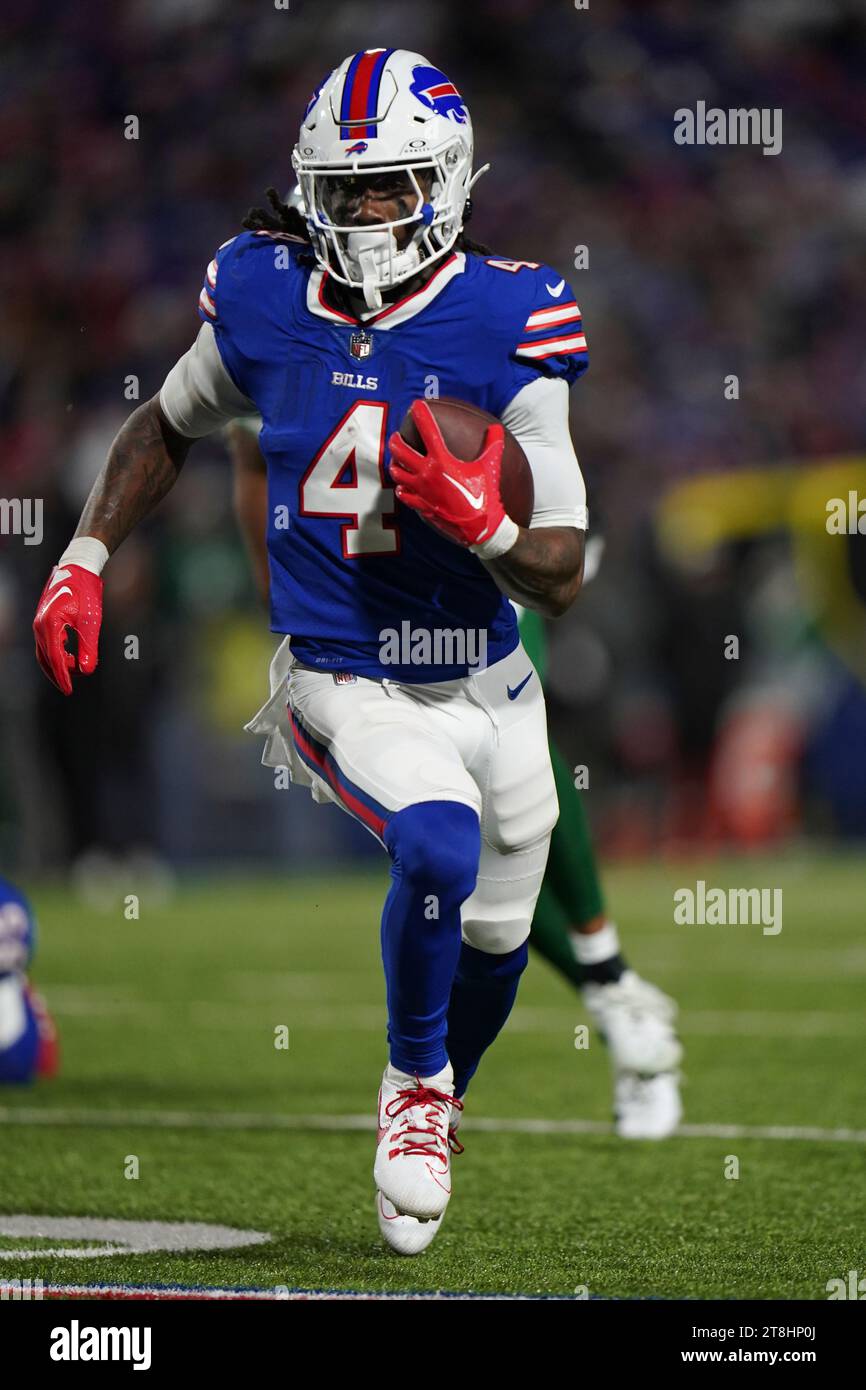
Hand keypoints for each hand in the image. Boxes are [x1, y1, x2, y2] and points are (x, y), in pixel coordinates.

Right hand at [33, 564, 102, 694]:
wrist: (78, 569)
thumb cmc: (86, 593)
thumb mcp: (91, 622)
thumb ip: (88, 648)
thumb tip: (86, 671)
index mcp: (50, 625)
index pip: (56, 659)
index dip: (63, 677)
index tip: (69, 691)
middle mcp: (39, 625)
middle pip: (46, 658)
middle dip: (58, 674)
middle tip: (69, 688)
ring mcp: (39, 622)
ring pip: (44, 652)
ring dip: (56, 664)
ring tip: (72, 673)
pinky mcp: (43, 619)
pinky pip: (46, 643)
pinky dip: (55, 653)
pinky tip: (69, 657)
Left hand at [388, 399, 507, 548]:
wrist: (480, 528)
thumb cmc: (485, 496)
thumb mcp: (490, 467)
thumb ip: (493, 444)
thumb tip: (497, 427)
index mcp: (443, 461)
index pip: (428, 431)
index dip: (421, 415)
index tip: (416, 405)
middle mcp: (427, 473)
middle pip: (401, 451)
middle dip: (397, 440)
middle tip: (398, 436)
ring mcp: (421, 491)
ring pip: (398, 472)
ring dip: (396, 463)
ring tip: (397, 459)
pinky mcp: (421, 505)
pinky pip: (403, 494)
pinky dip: (402, 487)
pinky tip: (404, 485)